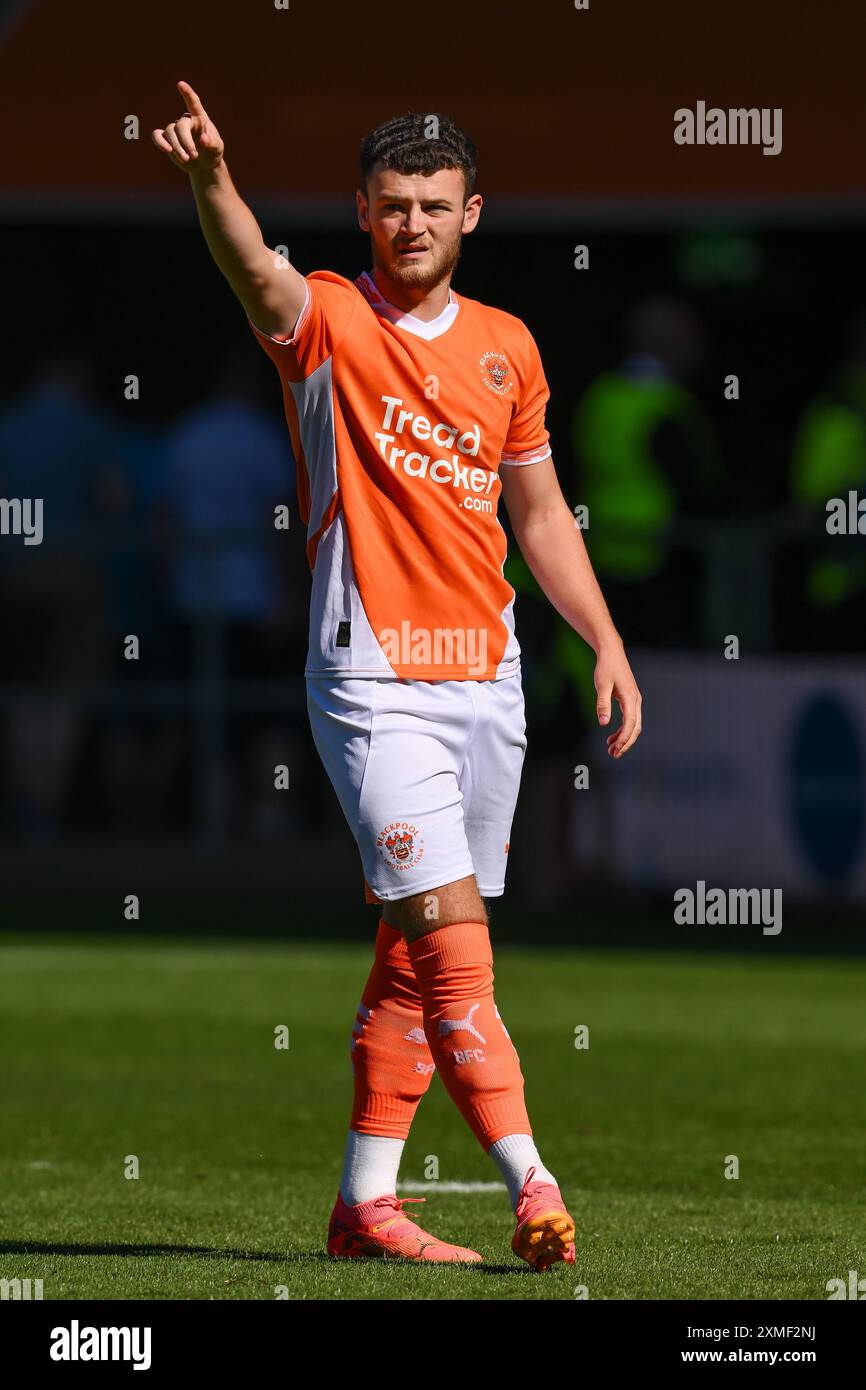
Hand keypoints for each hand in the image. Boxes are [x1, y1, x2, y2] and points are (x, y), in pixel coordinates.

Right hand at [152, 80, 223, 173]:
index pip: (193, 103)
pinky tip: (167, 150)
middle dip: (186, 142)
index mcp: (199, 117)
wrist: (204, 165)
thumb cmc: (212, 152)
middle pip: (180, 126)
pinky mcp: (166, 139)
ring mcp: (175, 129)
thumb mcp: (217, 148)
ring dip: (177, 148)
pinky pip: (157, 135)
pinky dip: (160, 142)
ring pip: (170, 133)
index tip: (181, 84)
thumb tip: (204, 139)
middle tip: (194, 156)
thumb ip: (213, 143)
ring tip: (187, 159)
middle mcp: (185, 120)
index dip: (187, 94)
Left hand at [594, 638, 641, 757]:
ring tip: (611, 749)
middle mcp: (636, 700)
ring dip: (624, 738)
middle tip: (614, 754)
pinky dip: (622, 730)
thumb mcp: (601, 685)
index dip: (624, 738)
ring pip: (634, 725)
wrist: (611, 652)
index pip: (630, 723)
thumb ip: (602, 704)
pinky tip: (612, 736)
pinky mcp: (630, 699)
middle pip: (635, 727)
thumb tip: (603, 723)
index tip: (616, 749)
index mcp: (631, 698)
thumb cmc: (606, 667)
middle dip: (626, 743)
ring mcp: (634, 700)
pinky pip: (630, 719)